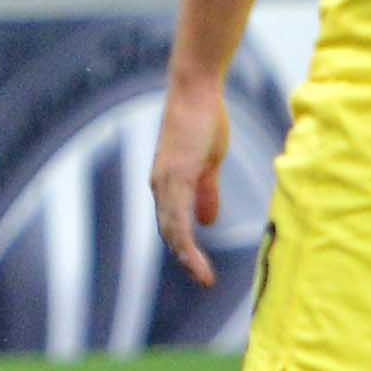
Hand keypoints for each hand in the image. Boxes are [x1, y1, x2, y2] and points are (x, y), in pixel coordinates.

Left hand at [151, 64, 230, 286]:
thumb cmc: (202, 120)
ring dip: (186, 256)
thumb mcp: (208, 162)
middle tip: (205, 280)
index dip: (187, 248)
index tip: (203, 269)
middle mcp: (161, 186)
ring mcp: (166, 181)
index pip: (173, 225)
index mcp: (169, 185)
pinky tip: (195, 254)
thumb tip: (209, 221)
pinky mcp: (176, 175)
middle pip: (169, 232)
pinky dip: (186, 238)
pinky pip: (178, 215)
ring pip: (171, 229)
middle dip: (186, 259)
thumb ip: (207, 192)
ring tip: (203, 277)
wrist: (196, 90)